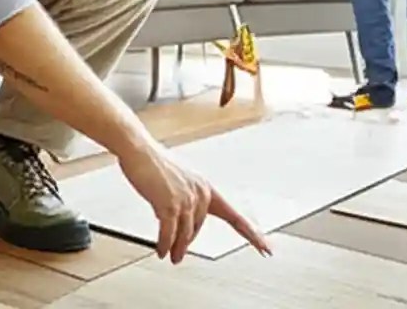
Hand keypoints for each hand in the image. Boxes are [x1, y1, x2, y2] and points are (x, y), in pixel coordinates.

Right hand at [117, 141, 271, 262]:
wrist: (140, 151)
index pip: (234, 216)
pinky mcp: (170, 205)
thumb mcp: (180, 180)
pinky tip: (162, 250)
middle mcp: (201, 193)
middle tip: (179, 255)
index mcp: (206, 187)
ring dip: (176, 248)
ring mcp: (186, 199)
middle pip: (197, 228)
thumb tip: (184, 217)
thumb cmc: (155, 162)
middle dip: (187, 243)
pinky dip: (165, 244)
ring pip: (185, 234)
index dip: (251, 234)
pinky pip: (169, 233)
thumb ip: (187, 198)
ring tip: (171, 256)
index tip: (266, 247)